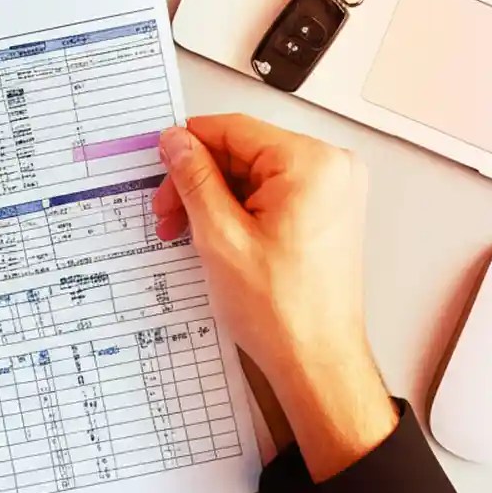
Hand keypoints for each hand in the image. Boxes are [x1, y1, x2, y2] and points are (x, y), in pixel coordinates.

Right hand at [152, 114, 395, 480]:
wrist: (317, 362)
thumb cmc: (283, 312)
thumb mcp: (219, 236)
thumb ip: (195, 179)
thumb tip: (176, 142)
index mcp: (312, 165)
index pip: (235, 129)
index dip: (188, 145)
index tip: (158, 162)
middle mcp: (332, 169)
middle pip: (244, 152)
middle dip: (199, 181)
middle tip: (166, 212)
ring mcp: (333, 192)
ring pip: (254, 175)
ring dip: (214, 199)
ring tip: (185, 232)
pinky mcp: (327, 213)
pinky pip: (272, 194)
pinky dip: (239, 210)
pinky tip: (213, 236)